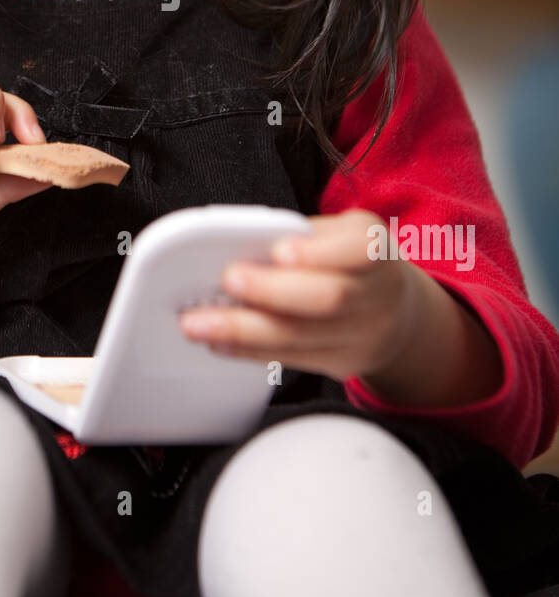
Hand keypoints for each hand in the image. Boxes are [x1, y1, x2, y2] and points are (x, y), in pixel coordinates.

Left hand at [178, 209, 417, 383]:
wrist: (399, 312)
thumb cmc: (352, 261)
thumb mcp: (343, 233)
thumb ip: (306, 236)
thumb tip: (242, 244)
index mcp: (375, 247)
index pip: (359, 249)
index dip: (320, 253)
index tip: (279, 251)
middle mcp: (377, 294)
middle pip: (328, 298)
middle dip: (271, 291)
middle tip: (227, 281)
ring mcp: (362, 335)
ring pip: (301, 337)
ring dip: (243, 331)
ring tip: (197, 323)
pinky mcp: (340, 363)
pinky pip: (290, 359)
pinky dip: (249, 350)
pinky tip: (217, 342)